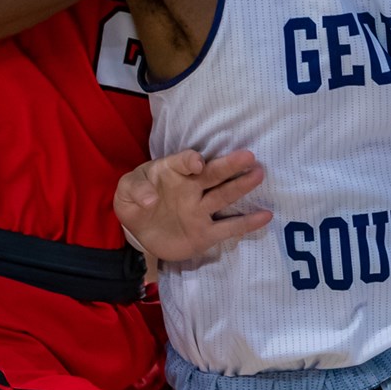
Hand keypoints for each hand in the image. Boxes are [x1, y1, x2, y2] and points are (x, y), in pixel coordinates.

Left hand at [113, 149, 273, 263]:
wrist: (140, 231)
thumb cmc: (136, 201)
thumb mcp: (124, 193)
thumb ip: (134, 190)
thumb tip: (150, 200)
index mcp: (171, 172)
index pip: (183, 162)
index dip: (190, 161)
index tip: (198, 163)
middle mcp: (191, 187)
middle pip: (213, 174)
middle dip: (229, 165)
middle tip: (248, 156)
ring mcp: (200, 210)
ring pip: (224, 196)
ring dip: (241, 186)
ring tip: (259, 174)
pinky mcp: (206, 233)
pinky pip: (228, 227)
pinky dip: (247, 222)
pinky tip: (266, 215)